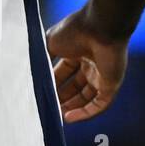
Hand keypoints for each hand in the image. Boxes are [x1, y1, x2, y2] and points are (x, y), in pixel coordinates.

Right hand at [44, 5, 128, 122]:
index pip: (63, 74)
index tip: (41, 94)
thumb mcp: (50, 42)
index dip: (53, 85)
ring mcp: (102, 76)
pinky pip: (99, 104)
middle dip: (62, 98)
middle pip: (75, 88)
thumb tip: (33, 70)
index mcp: (76, 52)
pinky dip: (85, 113)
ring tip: (57, 116)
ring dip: (73, 108)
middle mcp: (90, 65)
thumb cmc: (74, 30)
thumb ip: (43, 57)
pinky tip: (70, 118)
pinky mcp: (111, 85)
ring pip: (87, 98)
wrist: (99, 28)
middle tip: (48, 108)